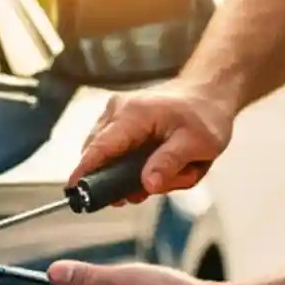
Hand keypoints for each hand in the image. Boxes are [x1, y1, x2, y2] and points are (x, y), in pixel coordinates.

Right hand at [72, 81, 234, 203]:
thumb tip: (147, 185)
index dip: (85, 172)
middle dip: (123, 179)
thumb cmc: (205, 115)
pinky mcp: (120, 122)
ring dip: (135, 173)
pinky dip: (136, 164)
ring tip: (172, 170)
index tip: (75, 191)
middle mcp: (117, 111)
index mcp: (133, 114)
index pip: (100, 148)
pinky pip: (117, 152)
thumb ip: (170, 163)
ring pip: (109, 157)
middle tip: (154, 187)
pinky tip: (161, 162)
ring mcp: (116, 115)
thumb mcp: (197, 143)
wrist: (209, 92)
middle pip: (100, 156)